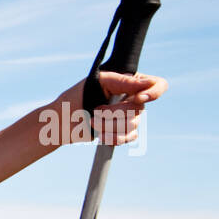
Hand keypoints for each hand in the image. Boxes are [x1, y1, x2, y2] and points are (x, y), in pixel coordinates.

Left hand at [50, 70, 167, 145]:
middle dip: (114, 112)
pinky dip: (113, 137)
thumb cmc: (76, 97)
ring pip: (133, 124)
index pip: (157, 85)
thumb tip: (147, 83)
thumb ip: (122, 81)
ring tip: (92, 121)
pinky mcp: (122, 132)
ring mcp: (129, 117)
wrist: (61, 122)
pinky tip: (100, 135)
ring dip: (109, 125)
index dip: (154, 92)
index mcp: (130, 82)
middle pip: (140, 108)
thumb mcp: (97, 82)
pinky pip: (129, 137)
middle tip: (95, 110)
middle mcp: (133, 99)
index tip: (138, 98)